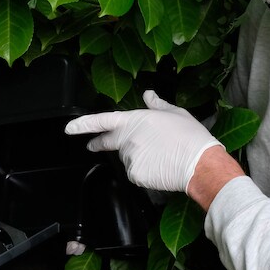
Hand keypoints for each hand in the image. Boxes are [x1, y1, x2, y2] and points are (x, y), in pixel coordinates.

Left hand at [65, 90, 221, 191]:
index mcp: (135, 120)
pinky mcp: (135, 174)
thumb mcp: (175, 113)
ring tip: (159, 156)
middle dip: (98, 144)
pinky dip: (144, 172)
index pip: (102, 120)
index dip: (84, 125)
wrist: (200, 162)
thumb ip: (157, 104)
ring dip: (137, 157)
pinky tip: (160, 168)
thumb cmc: (190, 136)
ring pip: (127, 159)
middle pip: (107, 143)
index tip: (70, 128)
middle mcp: (128, 139)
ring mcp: (130, 158)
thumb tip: (148, 94)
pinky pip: (136, 173)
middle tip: (92, 146)